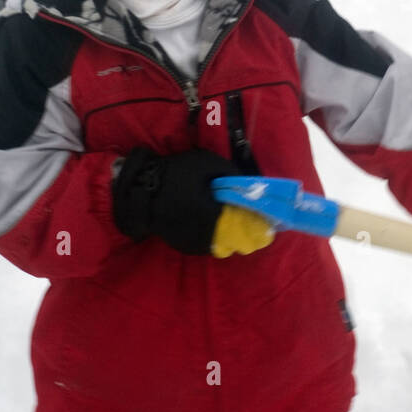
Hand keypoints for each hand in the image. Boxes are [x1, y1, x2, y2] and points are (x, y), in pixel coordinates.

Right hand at [112, 147, 273, 256]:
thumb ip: (231, 173)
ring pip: (224, 247)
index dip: (259, 227)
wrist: (140, 189)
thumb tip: (251, 183)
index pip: (243, 228)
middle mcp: (203, 235)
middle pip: (237, 243)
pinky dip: (219, 239)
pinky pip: (210, 247)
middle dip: (250, 235)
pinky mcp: (184, 247)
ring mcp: (192, 244)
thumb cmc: (175, 174)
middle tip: (261, 229)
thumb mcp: (206, 164)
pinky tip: (222, 230)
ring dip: (235, 239)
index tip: (270, 225)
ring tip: (245, 230)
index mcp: (210, 216)